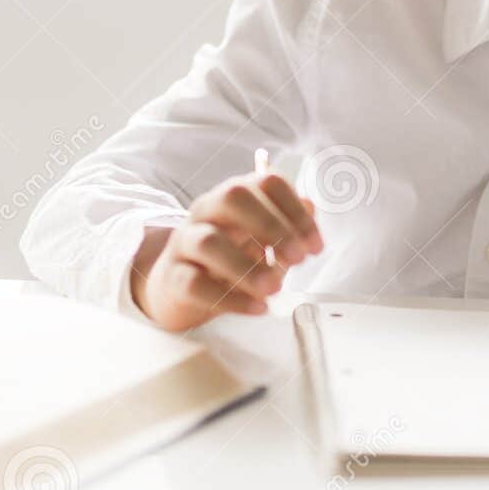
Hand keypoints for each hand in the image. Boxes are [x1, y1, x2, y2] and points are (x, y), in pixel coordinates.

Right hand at [131, 169, 323, 331]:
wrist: (177, 287)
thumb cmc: (227, 258)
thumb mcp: (260, 240)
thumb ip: (286, 224)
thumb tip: (309, 206)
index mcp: (234, 196)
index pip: (266, 182)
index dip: (295, 210)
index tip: (315, 246)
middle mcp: (207, 210)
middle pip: (233, 197)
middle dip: (271, 225)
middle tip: (298, 259)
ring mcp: (185, 242)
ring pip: (209, 242)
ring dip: (247, 266)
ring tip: (275, 288)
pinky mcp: (173, 277)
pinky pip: (195, 284)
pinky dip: (231, 298)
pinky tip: (258, 307)